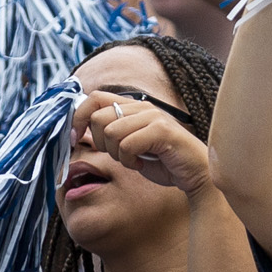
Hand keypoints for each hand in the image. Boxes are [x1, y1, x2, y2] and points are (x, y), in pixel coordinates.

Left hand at [74, 90, 212, 194]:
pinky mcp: (161, 130)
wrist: (196, 174)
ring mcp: (153, 117)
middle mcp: (143, 107)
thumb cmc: (164, 162)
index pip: (94, 97)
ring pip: (110, 131)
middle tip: (115, 155)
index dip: (78, 116)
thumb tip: (78, 130)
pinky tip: (142, 164)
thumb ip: (111, 133)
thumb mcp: (131, 145)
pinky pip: (127, 144)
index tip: (75, 137)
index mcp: (134, 106)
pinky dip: (129, 160)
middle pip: (98, 116)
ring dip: (115, 153)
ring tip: (132, 160)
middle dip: (98, 141)